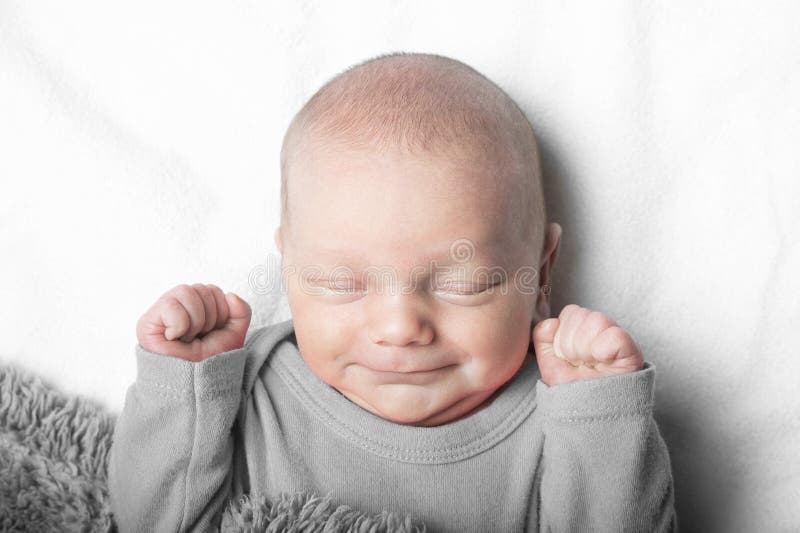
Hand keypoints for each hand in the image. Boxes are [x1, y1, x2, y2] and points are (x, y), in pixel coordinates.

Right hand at [136, 283, 251, 361]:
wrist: (196, 387)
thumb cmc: (210, 363)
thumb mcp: (234, 335)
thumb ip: (240, 312)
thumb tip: (230, 295)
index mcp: (196, 307)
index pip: (213, 290)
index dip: (220, 313)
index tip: (211, 334)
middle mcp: (177, 306)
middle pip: (201, 288)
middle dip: (209, 318)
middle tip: (198, 338)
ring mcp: (161, 313)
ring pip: (186, 292)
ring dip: (195, 322)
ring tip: (187, 339)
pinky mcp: (147, 323)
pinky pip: (171, 305)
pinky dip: (180, 325)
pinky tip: (174, 339)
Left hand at [532, 304, 643, 385]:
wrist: (590, 417)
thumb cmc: (574, 391)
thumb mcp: (550, 366)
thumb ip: (543, 340)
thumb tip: (551, 323)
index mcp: (583, 331)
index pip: (571, 312)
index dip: (563, 335)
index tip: (567, 357)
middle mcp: (602, 331)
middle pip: (581, 314)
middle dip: (571, 343)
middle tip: (579, 363)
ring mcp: (617, 339)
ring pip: (597, 320)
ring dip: (585, 347)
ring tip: (590, 364)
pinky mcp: (631, 351)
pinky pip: (615, 334)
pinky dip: (603, 348)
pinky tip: (602, 361)